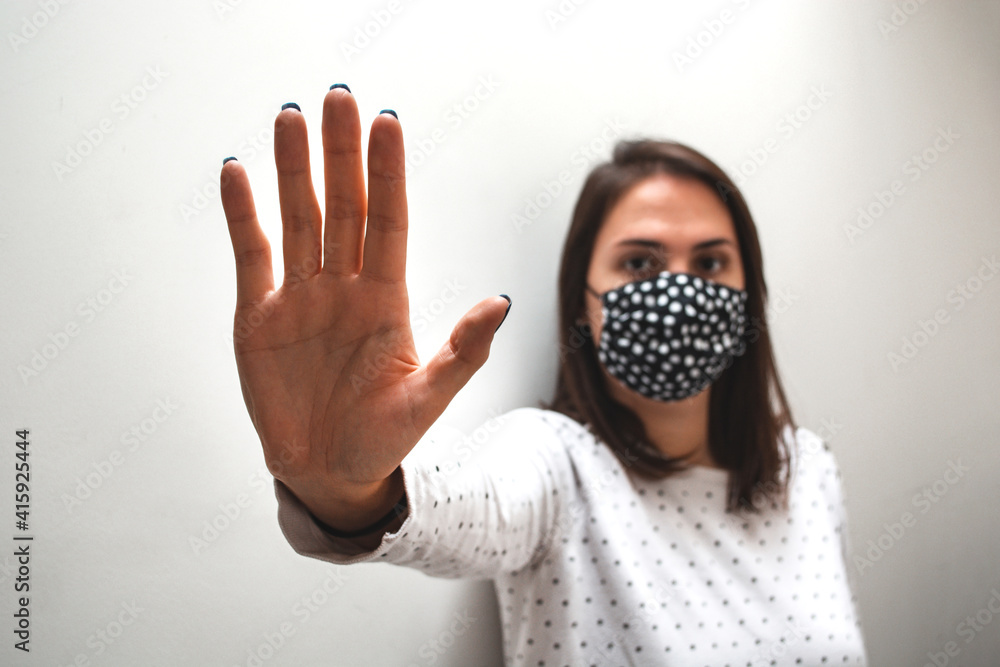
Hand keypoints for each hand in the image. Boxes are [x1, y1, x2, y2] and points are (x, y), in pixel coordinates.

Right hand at [220, 88, 509, 529]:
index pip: (388, 220)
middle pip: (343, 206)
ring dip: (292, 170)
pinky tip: (239, 175)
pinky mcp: (260, 317)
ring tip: (290, 117)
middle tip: (337, 97)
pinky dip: (243, 217)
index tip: (387, 123)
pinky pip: (253, 257)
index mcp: (387, 298)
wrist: (329, 472)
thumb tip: (501, 302)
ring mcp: (301, 297)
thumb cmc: (384, 438)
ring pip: (299, 219)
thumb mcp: (428, 398)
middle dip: (340, 153)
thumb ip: (462, 351)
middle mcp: (345, 286)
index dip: (387, 173)